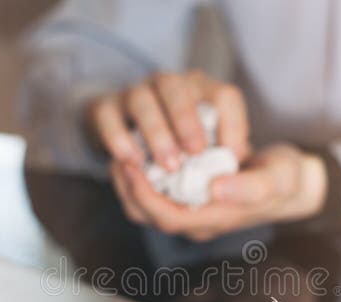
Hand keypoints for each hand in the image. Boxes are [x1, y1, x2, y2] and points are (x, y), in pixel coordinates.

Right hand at [87, 70, 250, 170]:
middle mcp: (167, 85)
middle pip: (177, 87)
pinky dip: (119, 139)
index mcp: (201, 91)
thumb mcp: (210, 150)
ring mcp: (133, 93)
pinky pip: (107, 117)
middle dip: (187, 120)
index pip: (223, 96)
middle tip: (196, 152)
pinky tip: (132, 163)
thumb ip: (224, 159)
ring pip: (142, 99)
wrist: (127, 134)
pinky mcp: (105, 109)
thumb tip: (235, 178)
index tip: (234, 156)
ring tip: (169, 165)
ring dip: (157, 132)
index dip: (232, 123)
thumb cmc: (181, 150)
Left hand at [111, 144, 326, 240]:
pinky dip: (142, 178)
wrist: (292, 180)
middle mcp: (200, 222)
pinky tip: (138, 155)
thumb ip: (251, 187)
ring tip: (121, 156)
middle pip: (151, 216)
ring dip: (130, 185)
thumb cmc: (285, 178)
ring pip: (149, 209)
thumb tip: (216, 189)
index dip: (145, 195)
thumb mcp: (278, 178)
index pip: (169, 217)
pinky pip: (156, 194)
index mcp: (217, 220)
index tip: (132, 165)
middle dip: (130, 189)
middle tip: (119, 157)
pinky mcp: (190, 197)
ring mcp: (194, 211)